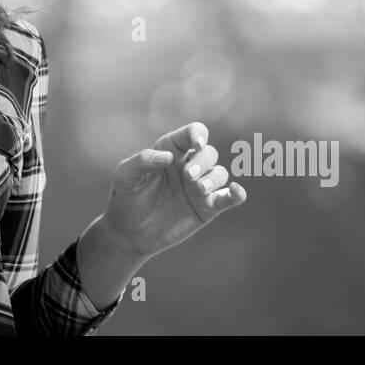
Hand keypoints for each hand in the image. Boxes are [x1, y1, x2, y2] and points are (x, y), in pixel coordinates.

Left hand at [98, 122, 246, 259]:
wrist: (129, 231)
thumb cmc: (126, 196)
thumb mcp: (126, 175)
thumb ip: (142, 161)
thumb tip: (167, 157)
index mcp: (171, 150)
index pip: (193, 133)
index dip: (198, 134)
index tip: (196, 144)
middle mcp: (189, 165)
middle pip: (209, 153)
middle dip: (203, 161)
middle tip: (189, 175)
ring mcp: (199, 187)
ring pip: (220, 173)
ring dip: (214, 178)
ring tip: (199, 188)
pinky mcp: (206, 208)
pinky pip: (229, 198)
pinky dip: (237, 194)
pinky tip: (236, 191)